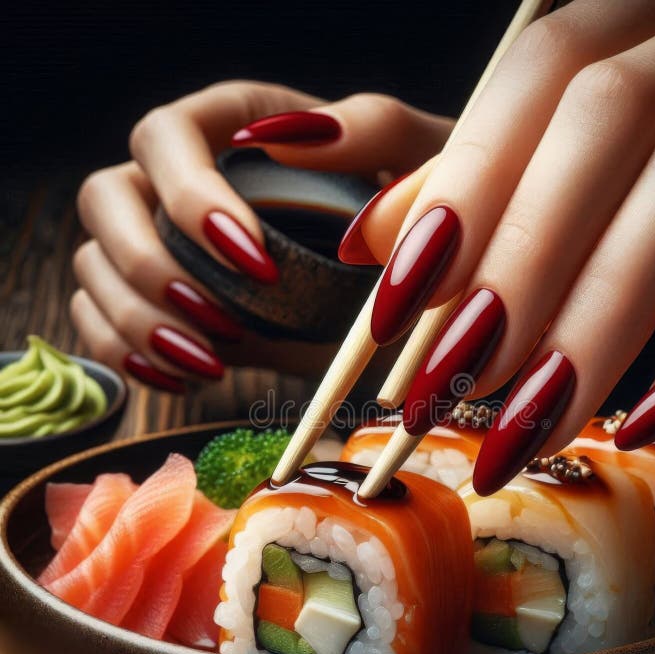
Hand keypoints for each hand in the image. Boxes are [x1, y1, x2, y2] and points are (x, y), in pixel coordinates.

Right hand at [72, 81, 451, 390]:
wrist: (402, 273)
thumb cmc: (411, 204)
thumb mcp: (412, 156)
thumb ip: (368, 128)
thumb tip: (290, 134)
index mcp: (234, 128)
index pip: (168, 138)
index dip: (191, 198)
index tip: (255, 260)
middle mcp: (184, 182)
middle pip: (106, 199)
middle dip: (149, 266)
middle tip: (222, 320)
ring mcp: (165, 243)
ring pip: (94, 267)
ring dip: (138, 321)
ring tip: (210, 361)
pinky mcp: (162, 303)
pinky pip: (100, 322)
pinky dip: (127, 355)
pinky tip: (183, 376)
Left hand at [342, 0, 654, 493]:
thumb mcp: (567, 171)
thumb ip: (461, 177)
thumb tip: (366, 235)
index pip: (545, 63)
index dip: (463, 182)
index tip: (395, 301)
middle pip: (611, 109)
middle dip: (517, 257)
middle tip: (449, 378)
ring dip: (596, 317)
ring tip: (521, 423)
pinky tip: (648, 420)